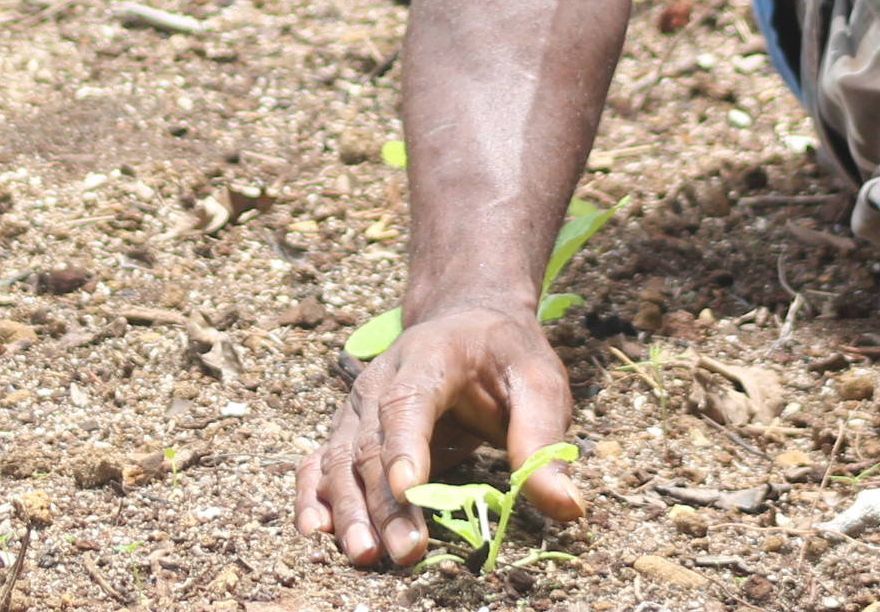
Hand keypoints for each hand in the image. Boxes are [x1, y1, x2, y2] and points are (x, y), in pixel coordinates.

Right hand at [294, 304, 584, 566]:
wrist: (467, 323)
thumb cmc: (506, 357)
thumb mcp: (540, 385)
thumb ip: (545, 442)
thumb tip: (566, 507)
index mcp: (431, 355)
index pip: (410, 401)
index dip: (406, 445)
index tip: (411, 490)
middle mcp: (381, 378)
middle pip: (373, 443)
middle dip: (386, 502)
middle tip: (405, 553)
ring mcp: (358, 406)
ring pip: (340, 459)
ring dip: (348, 510)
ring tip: (364, 555)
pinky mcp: (348, 430)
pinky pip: (319, 463)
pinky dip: (313, 496)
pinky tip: (316, 532)